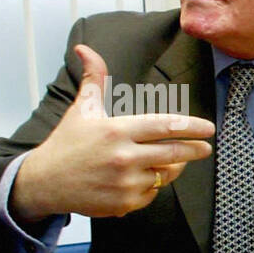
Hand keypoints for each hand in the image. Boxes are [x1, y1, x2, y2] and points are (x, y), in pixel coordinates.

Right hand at [11, 45, 214, 222]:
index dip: (191, 127)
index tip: (209, 128)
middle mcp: (123, 157)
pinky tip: (139, 178)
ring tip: (167, 160)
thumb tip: (85, 48)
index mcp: (116, 131)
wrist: (44, 182)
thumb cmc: (67, 143)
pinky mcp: (125, 203)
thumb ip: (94, 79)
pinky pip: (152, 193)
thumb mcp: (81, 109)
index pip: (164, 126)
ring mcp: (125, 182)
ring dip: (170, 167)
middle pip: (174, 153)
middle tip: (205, 147)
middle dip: (195, 150)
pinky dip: (151, 186)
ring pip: (164, 174)